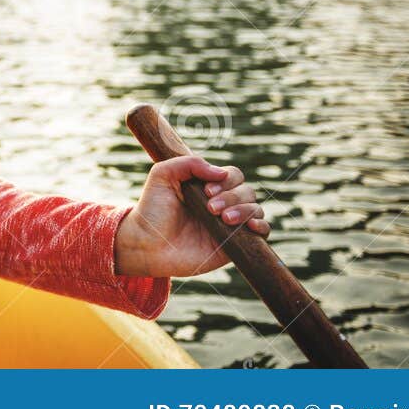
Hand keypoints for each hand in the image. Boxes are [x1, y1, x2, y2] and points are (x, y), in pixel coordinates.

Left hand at [114, 156, 269, 277]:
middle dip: (231, 196)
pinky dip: (262, 226)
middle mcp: (222, 204)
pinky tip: (250, 226)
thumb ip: (188, 163)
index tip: (206, 190)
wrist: (146, 244)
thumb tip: (221, 172)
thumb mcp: (162, 175)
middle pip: (246, 191)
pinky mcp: (234, 245)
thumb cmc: (152, 209)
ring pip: (256, 209)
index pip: (232, 175)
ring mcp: (229, 225)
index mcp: (208, 187)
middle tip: (210, 207)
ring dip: (244, 210)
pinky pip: (261, 232)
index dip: (226, 180)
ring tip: (222, 218)